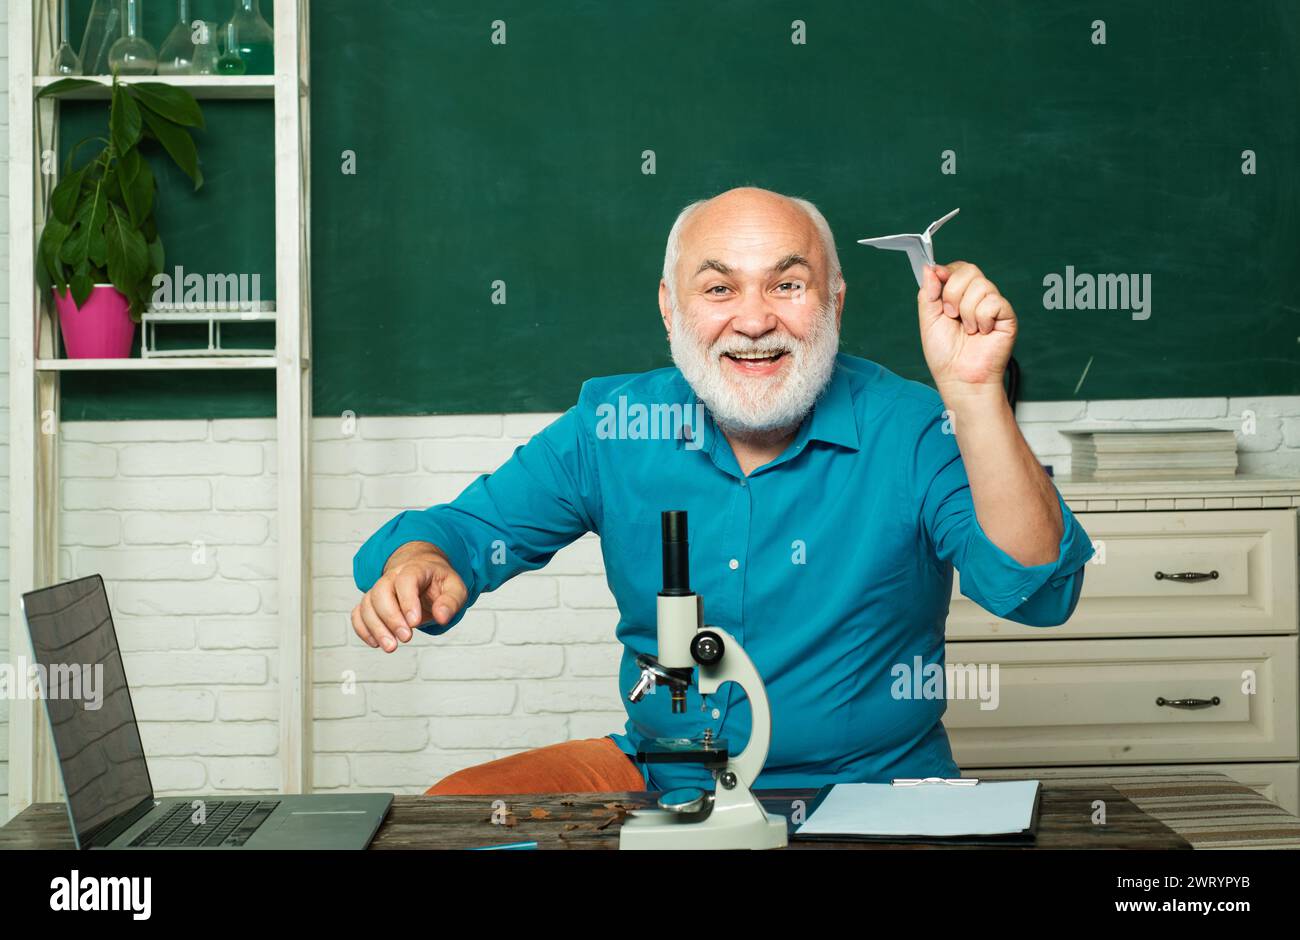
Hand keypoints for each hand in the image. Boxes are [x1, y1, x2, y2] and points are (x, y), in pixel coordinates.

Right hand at [351, 542, 467, 652]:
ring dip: (376, 628)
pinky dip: (362, 629)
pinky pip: (358, 613)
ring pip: (367, 604)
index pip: (406, 580)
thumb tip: (442, 617)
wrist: (424, 574)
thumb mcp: (455, 587)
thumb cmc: (439, 582)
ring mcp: (379, 589)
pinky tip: (375, 643)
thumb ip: (451, 601)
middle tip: (406, 638)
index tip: (415, 623)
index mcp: (414, 569)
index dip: (408, 601)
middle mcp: (392, 577)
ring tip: (391, 647)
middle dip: (391, 618)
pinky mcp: (371, 603)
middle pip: (381, 592)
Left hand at [918, 261, 1016, 393]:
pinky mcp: (1006, 316)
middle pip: (970, 270)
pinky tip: (981, 332)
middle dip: (953, 293)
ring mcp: (993, 305)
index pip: (958, 268)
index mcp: (959, 296)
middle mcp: (977, 297)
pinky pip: (993, 302)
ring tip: (967, 330)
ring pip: (981, 286)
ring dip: (967, 311)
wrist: (959, 377)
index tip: (937, 280)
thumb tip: (930, 268)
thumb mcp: (928, 320)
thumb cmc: (945, 354)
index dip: (947, 272)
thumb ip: (928, 293)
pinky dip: (981, 318)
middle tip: (951, 316)